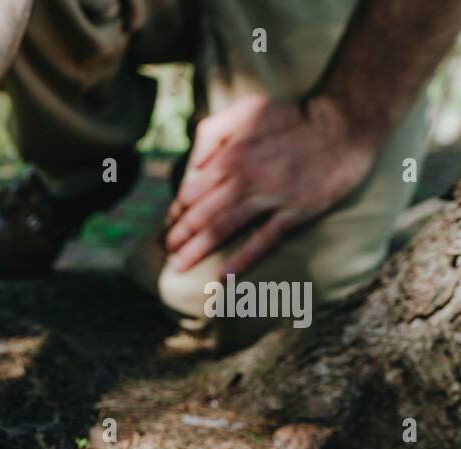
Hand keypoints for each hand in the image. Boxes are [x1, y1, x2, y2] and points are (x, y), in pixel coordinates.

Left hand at [164, 94, 377, 276]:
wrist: (345, 124)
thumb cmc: (294, 117)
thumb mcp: (248, 109)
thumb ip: (213, 132)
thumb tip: (193, 165)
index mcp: (231, 155)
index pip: (191, 193)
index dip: (177, 212)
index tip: (169, 226)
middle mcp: (246, 178)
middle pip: (201, 215)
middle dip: (178, 237)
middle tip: (165, 253)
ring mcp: (272, 197)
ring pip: (223, 229)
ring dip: (197, 250)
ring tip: (178, 266)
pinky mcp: (296, 211)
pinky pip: (262, 240)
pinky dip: (241, 259)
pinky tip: (222, 276)